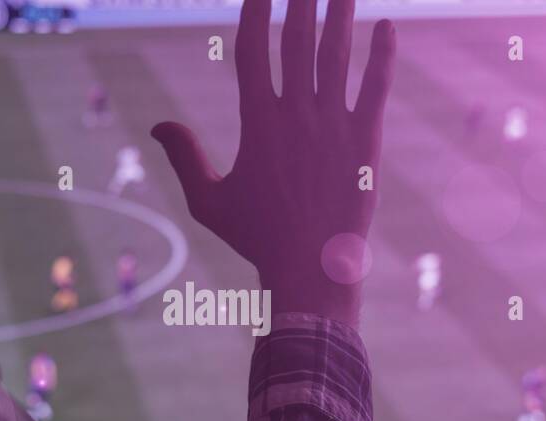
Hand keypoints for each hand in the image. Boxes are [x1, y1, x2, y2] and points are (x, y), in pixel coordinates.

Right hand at [152, 0, 396, 328]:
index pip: (253, 51)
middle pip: (297, 40)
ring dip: (340, 12)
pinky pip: (375, 88)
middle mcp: (296, 116)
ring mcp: (333, 126)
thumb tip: (156, 126)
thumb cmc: (257, 238)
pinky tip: (388, 25)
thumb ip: (184, 158)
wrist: (312, 270)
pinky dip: (382, 55)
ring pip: (337, 55)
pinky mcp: (365, 142)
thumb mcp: (208, 201)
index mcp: (257, 123)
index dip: (256, 11)